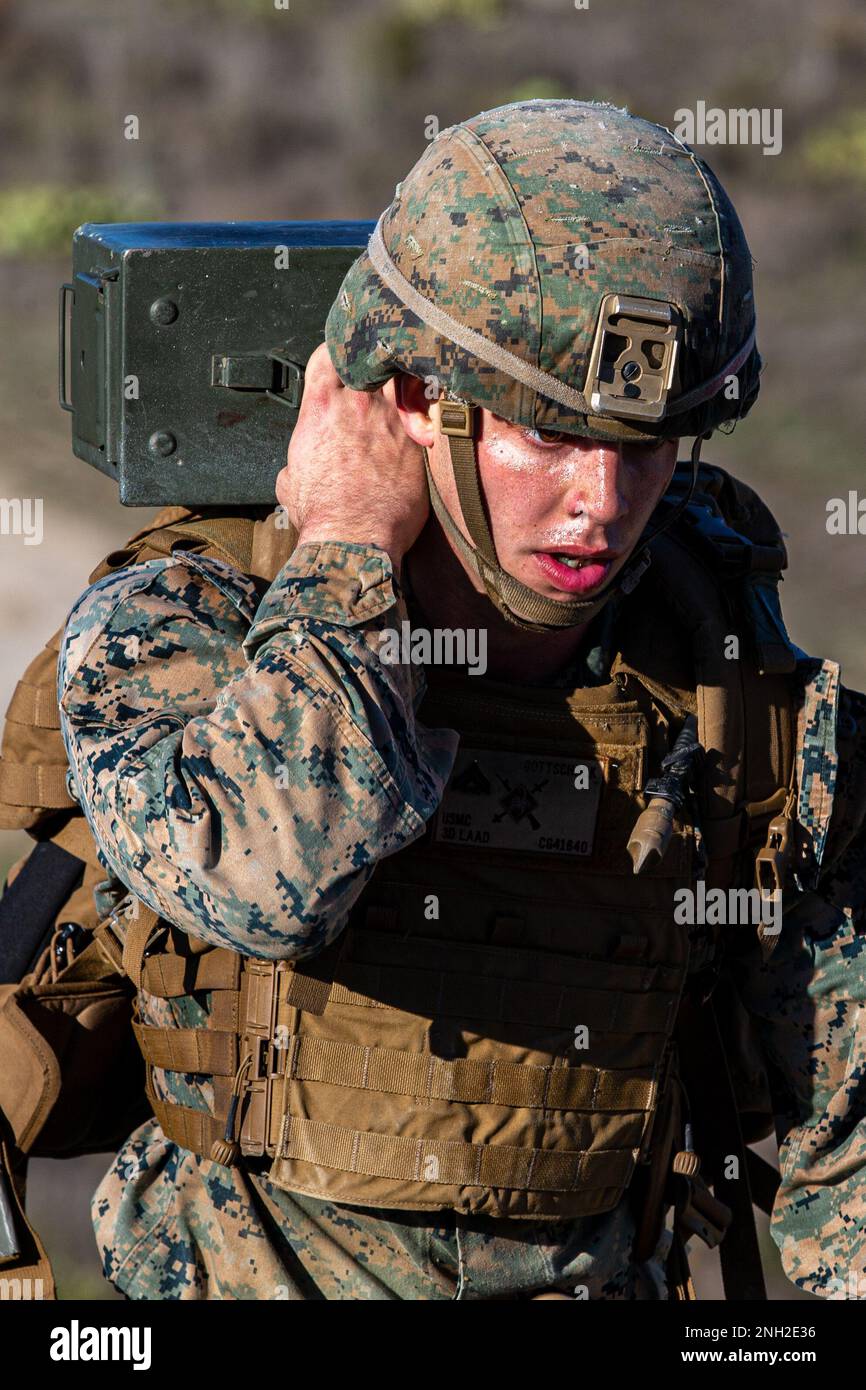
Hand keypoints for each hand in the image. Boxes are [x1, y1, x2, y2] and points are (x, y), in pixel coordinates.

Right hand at [275, 344, 428, 567]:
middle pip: (377, 356)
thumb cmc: (320, 514)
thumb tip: (299, 466)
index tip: (351, 361)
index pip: (333, 348)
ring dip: (410, 383)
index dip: (344, 350)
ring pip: (408, 377)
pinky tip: (430, 422)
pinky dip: (431, 412)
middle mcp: (358, 402)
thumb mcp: (290, 480)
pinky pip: (432, 410)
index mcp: (321, 404)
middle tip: (388, 373)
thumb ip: (297, 457)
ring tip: (413, 394)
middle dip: (383, 361)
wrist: (353, 539)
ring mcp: (393, 418)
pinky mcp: (420, 440)